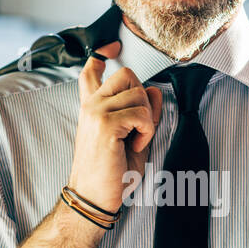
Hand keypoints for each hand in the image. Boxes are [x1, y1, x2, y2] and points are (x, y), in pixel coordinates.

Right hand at [67, 41, 163, 213]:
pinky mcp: (105, 124)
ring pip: (139, 93)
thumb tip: (157, 91)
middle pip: (128, 75)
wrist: (92, 199)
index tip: (111, 48)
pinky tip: (133, 147)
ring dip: (146, 119)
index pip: (91, 70)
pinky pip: (142, 113)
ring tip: (134, 141)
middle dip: (143, 99)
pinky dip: (146, 131)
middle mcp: (91, 105)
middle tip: (137, 128)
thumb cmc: (110, 174)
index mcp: (91, 107)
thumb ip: (144, 114)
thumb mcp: (132, 139)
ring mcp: (96, 111)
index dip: (102, 54)